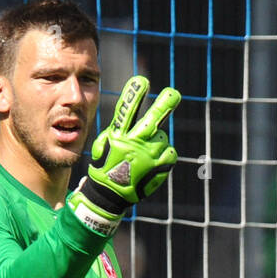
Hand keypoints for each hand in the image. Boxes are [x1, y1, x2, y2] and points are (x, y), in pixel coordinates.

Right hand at [67, 76, 180, 235]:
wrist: (110, 197)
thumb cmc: (105, 169)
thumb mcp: (102, 147)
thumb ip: (114, 132)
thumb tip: (127, 122)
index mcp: (118, 137)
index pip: (127, 111)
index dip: (134, 94)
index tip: (142, 80)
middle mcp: (135, 144)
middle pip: (153, 119)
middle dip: (164, 104)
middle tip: (174, 94)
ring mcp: (150, 155)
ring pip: (162, 136)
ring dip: (157, 141)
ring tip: (145, 156)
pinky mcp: (161, 165)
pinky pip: (170, 152)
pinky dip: (164, 155)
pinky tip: (153, 164)